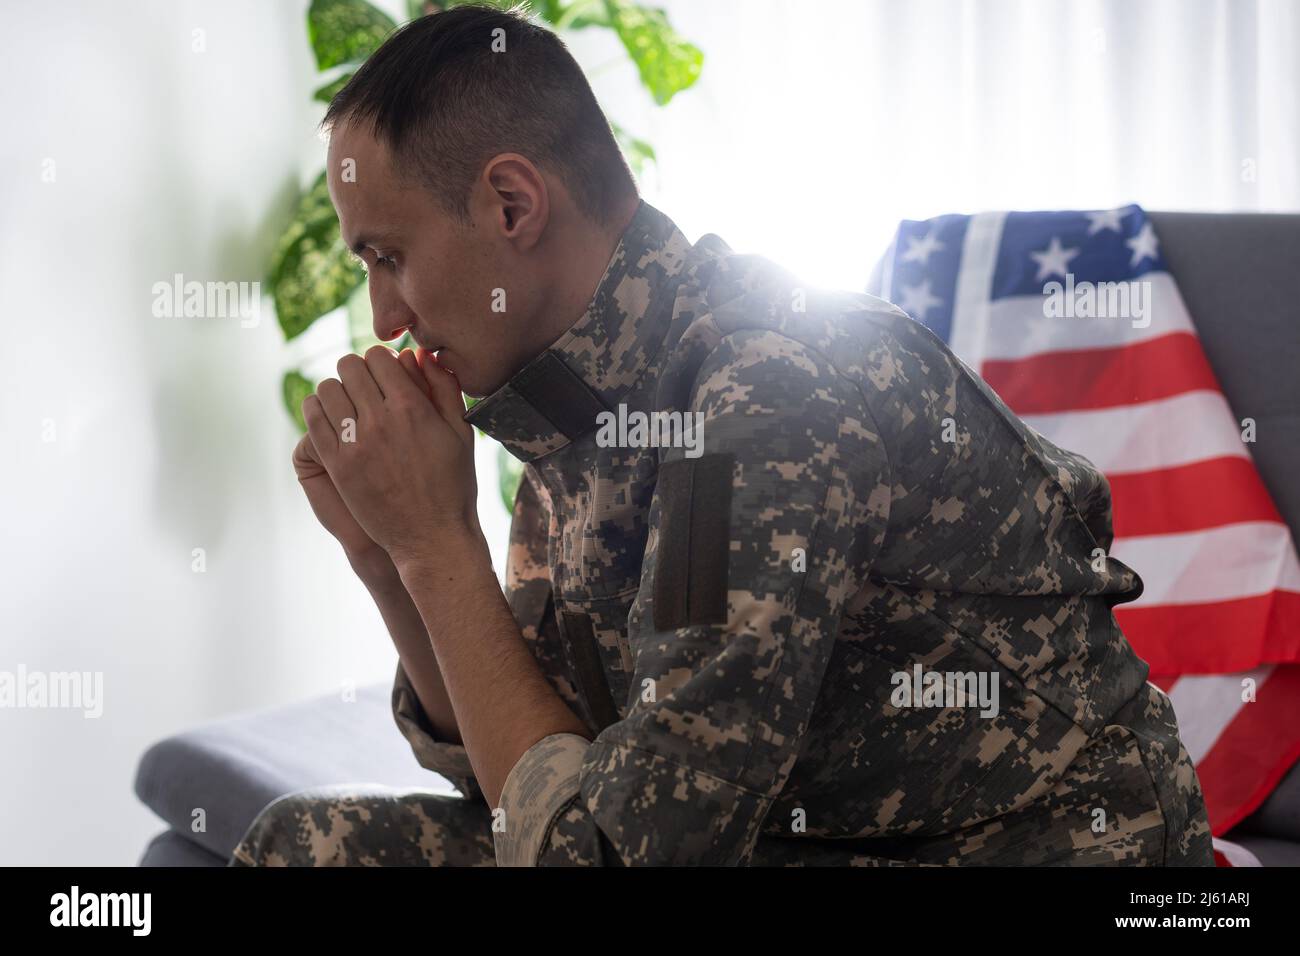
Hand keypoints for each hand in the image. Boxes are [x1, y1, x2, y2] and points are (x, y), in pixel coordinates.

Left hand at [302, 345, 481, 568]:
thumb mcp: (460, 433)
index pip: (378, 357)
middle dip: (357, 371)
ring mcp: (355, 443)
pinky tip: (331, 417)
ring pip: (326, 389)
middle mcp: (380, 420)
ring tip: (348, 403)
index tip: (384, 372)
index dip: (380, 360)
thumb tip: (422, 355)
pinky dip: (317, 410)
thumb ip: (443, 389)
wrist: (431, 536)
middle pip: (349, 367)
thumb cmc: (453, 485)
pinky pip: (313, 419)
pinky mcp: (337, 465)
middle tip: (365, 386)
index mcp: (412, 408)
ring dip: (336, 389)